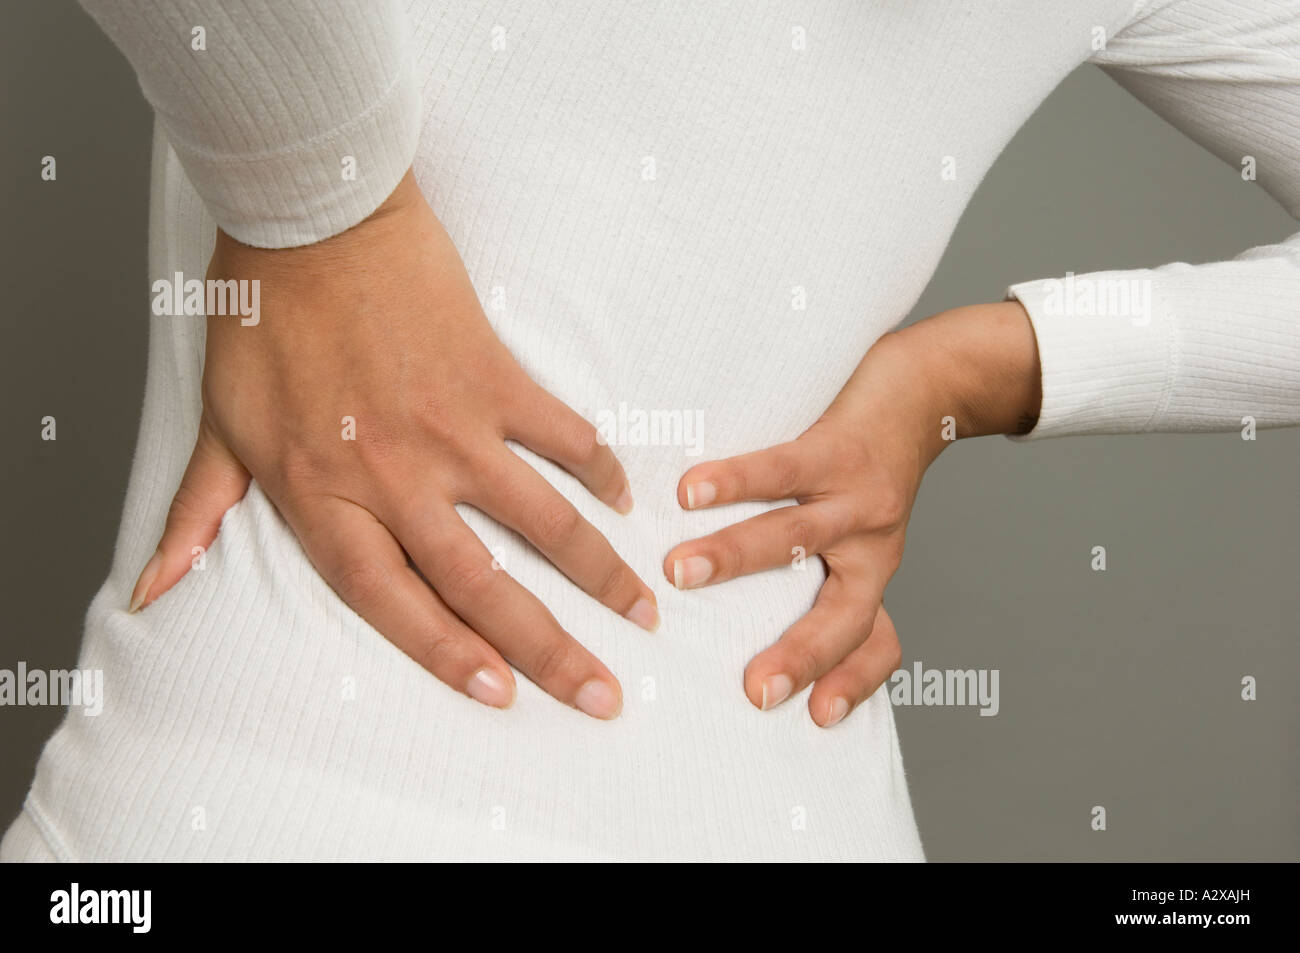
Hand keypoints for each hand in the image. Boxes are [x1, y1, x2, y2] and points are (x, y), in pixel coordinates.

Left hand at [130, 170, 658, 718]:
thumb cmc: (259, 320)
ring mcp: (454, 428)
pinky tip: (624, 501)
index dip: (449, 655)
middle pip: (483, 584)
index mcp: (326, 495)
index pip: (394, 601)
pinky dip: (598, 468)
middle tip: (603, 696)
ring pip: (542, 520)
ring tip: (643, 611)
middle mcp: (397, 476)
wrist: (312, 217)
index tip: (502, 696)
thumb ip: (197, 513)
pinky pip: (561, 435)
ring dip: (599, 572)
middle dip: (549, 650)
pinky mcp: (494, 378)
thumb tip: (153, 591)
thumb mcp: (218, 425)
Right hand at [664, 302, 1040, 725]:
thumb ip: (816, 571)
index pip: (880, 642)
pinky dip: (734, 481)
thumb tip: (732, 614)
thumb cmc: (869, 464)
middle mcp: (873, 545)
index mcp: (874, 572)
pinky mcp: (838, 448)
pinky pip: (781, 470)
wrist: (925, 386)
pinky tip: (692, 490)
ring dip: (735, 556)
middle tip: (753, 690)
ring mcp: (857, 498)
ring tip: (678, 571)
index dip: (855, 681)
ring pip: (796, 537)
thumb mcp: (858, 529)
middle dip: (799, 653)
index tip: (817, 718)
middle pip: (842, 612)